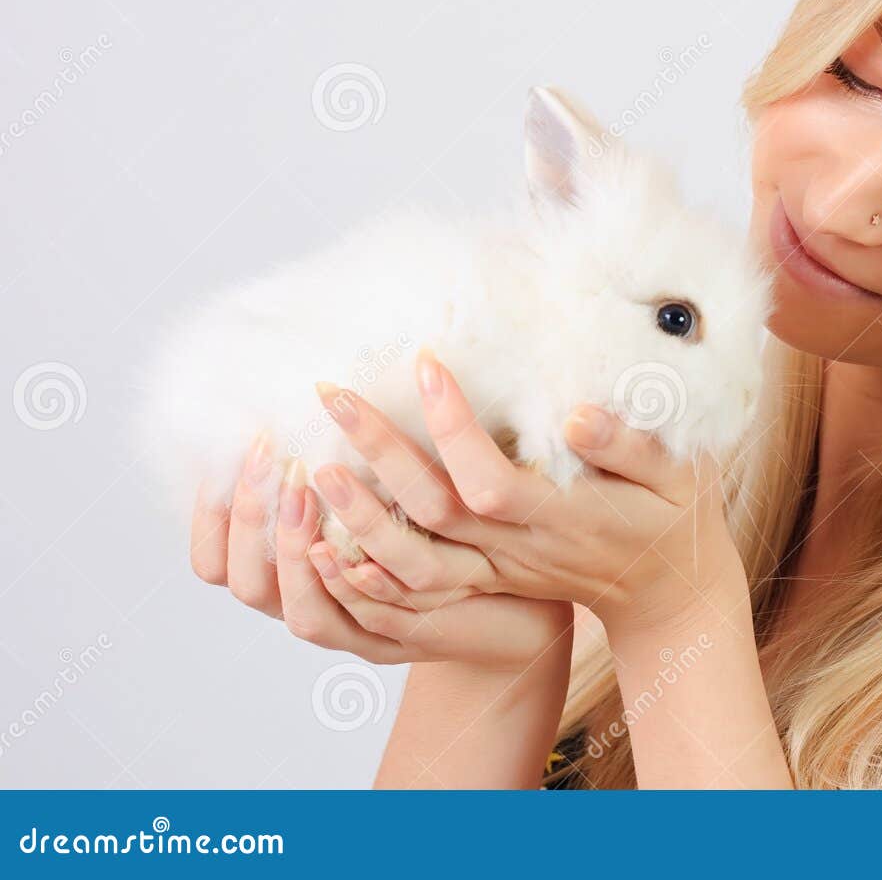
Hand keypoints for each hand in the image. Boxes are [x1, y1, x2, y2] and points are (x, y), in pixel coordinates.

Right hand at [188, 431, 573, 671]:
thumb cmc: (465, 524)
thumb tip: (328, 374)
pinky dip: (354, 585)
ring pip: (310, 607)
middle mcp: (327, 610)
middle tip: (270, 452)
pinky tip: (345, 546)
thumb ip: (366, 448)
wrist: (540, 593)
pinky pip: (375, 619)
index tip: (227, 453)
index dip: (212, 518)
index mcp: (308, 576)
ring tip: (318, 474)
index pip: (220, 565)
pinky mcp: (424, 637)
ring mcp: (371, 632)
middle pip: (253, 586)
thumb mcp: (404, 481)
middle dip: (251, 520)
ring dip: (303, 543)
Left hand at [315, 349, 749, 638]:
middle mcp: (519, 550)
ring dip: (355, 514)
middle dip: (377, 453)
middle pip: (432, 513)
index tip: (426, 363)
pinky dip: (362, 568)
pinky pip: (412, 585)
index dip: (453, 427)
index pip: (490, 478)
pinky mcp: (484, 579)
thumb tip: (576, 414)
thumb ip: (631, 446)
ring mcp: (497, 570)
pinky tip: (319, 536)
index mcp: (562, 517)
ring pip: (411, 556)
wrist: (666, 595)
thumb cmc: (674, 520)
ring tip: (307, 461)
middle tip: (329, 396)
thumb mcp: (678, 476)